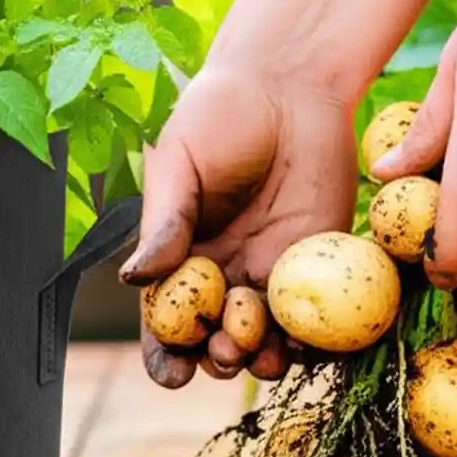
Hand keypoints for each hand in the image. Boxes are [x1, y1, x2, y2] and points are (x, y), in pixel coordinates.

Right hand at [121, 69, 358, 387]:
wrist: (289, 83)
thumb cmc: (218, 115)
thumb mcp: (180, 164)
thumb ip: (166, 222)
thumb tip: (134, 279)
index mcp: (179, 256)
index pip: (166, 320)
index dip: (165, 353)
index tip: (172, 373)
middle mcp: (224, 272)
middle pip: (217, 338)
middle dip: (220, 356)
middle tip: (229, 351)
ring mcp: (273, 270)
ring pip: (268, 337)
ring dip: (268, 357)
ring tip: (271, 357)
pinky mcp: (321, 260)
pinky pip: (319, 312)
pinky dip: (318, 337)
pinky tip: (317, 344)